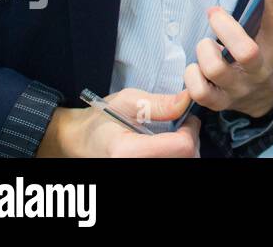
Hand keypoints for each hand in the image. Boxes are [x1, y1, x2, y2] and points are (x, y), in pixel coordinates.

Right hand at [37, 88, 199, 157]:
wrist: (80, 141)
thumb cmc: (100, 120)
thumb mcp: (127, 101)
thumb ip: (159, 104)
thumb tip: (186, 100)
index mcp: (127, 151)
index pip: (181, 147)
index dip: (191, 129)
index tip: (185, 118)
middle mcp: (133, 167)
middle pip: (187, 158)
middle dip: (191, 139)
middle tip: (182, 125)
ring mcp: (137, 173)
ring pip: (184, 164)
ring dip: (186, 149)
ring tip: (175, 135)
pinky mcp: (146, 173)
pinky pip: (173, 166)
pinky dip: (178, 155)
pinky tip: (169, 147)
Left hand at [184, 0, 272, 118]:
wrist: (267, 95)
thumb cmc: (272, 49)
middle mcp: (260, 68)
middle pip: (246, 52)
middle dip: (226, 29)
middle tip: (215, 12)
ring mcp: (239, 87)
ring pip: (217, 71)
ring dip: (205, 51)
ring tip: (206, 43)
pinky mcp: (220, 101)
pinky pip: (201, 93)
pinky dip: (192, 77)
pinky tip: (196, 67)